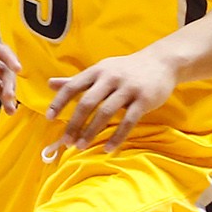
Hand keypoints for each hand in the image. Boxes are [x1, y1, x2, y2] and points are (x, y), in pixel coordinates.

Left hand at [47, 53, 176, 150]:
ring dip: (91, 131)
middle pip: (87, 102)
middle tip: (66, 141)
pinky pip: (128, 121)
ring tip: (81, 146)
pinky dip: (117, 136)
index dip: (59, 102)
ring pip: (106, 113)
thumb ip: (76, 80)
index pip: (72, 86)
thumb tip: (50, 84)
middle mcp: (110, 78)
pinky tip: (108, 148)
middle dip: (74, 123)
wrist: (162, 62)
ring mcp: (128, 88)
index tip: (49, 118)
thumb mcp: (100, 70)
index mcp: (97, 71)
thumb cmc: (125, 69)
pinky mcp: (144, 99)